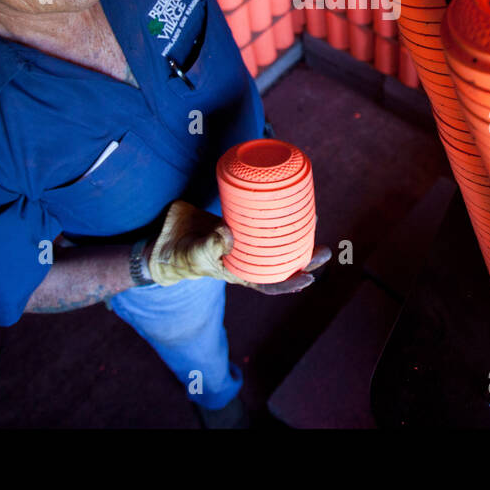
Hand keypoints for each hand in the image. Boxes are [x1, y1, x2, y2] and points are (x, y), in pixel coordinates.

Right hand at [146, 200, 330, 293]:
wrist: (164, 240)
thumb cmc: (179, 255)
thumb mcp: (195, 253)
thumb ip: (210, 245)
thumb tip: (230, 235)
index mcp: (239, 274)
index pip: (270, 283)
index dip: (291, 282)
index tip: (310, 278)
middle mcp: (246, 260)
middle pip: (281, 263)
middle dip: (305, 259)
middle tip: (326, 251)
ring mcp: (244, 243)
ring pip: (276, 243)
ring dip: (296, 237)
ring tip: (316, 224)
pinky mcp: (238, 224)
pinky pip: (262, 223)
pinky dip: (276, 217)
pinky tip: (289, 206)